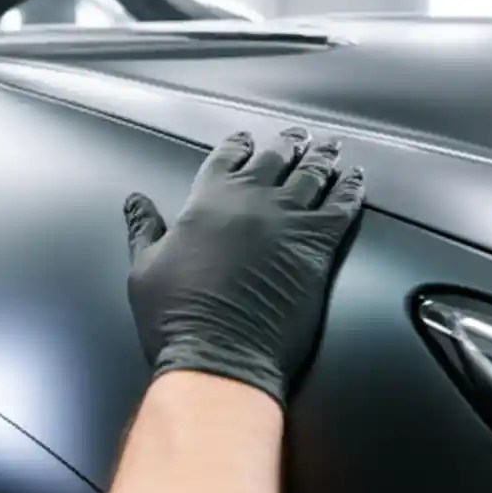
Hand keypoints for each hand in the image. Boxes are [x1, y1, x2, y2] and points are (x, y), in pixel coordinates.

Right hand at [123, 129, 364, 406]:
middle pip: (275, 159)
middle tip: (298, 137)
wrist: (219, 355)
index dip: (238, 145)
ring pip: (312, 175)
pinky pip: (342, 206)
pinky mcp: (317, 247)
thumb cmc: (177, 318)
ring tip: (330, 148)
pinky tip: (356, 180)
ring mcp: (287, 221)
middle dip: (287, 144)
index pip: (225, 158)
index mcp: (206, 201)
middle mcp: (250, 201)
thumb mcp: (144, 267)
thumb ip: (143, 228)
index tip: (246, 139)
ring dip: (322, 158)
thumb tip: (135, 203)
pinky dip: (351, 189)